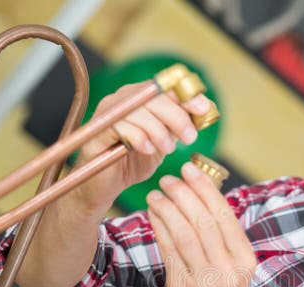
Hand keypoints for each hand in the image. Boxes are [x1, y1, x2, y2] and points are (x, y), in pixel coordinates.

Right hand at [72, 81, 213, 213]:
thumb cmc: (136, 160)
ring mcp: (108, 113)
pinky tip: (147, 150)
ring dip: (159, 132)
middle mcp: (123, 99)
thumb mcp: (165, 140)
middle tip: (189, 137)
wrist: (109, 184)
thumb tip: (206, 109)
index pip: (166, 86)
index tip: (203, 109)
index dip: (187, 95)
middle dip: (177, 116)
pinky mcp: (97, 130)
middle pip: (154, 96)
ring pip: (140, 112)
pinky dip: (139, 139)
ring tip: (166, 148)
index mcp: (141, 97)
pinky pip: (121, 127)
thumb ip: (181, 124)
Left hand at [146, 162, 255, 286]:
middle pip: (204, 221)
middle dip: (184, 194)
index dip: (205, 188)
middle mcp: (230, 270)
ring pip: (185, 234)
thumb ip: (222, 239)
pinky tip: (152, 215)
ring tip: (155, 194)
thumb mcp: (232, 269)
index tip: (190, 169)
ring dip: (168, 209)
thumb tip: (202, 196)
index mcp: (246, 260)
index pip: (225, 215)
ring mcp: (208, 282)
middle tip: (168, 178)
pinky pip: (170, 252)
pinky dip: (159, 228)